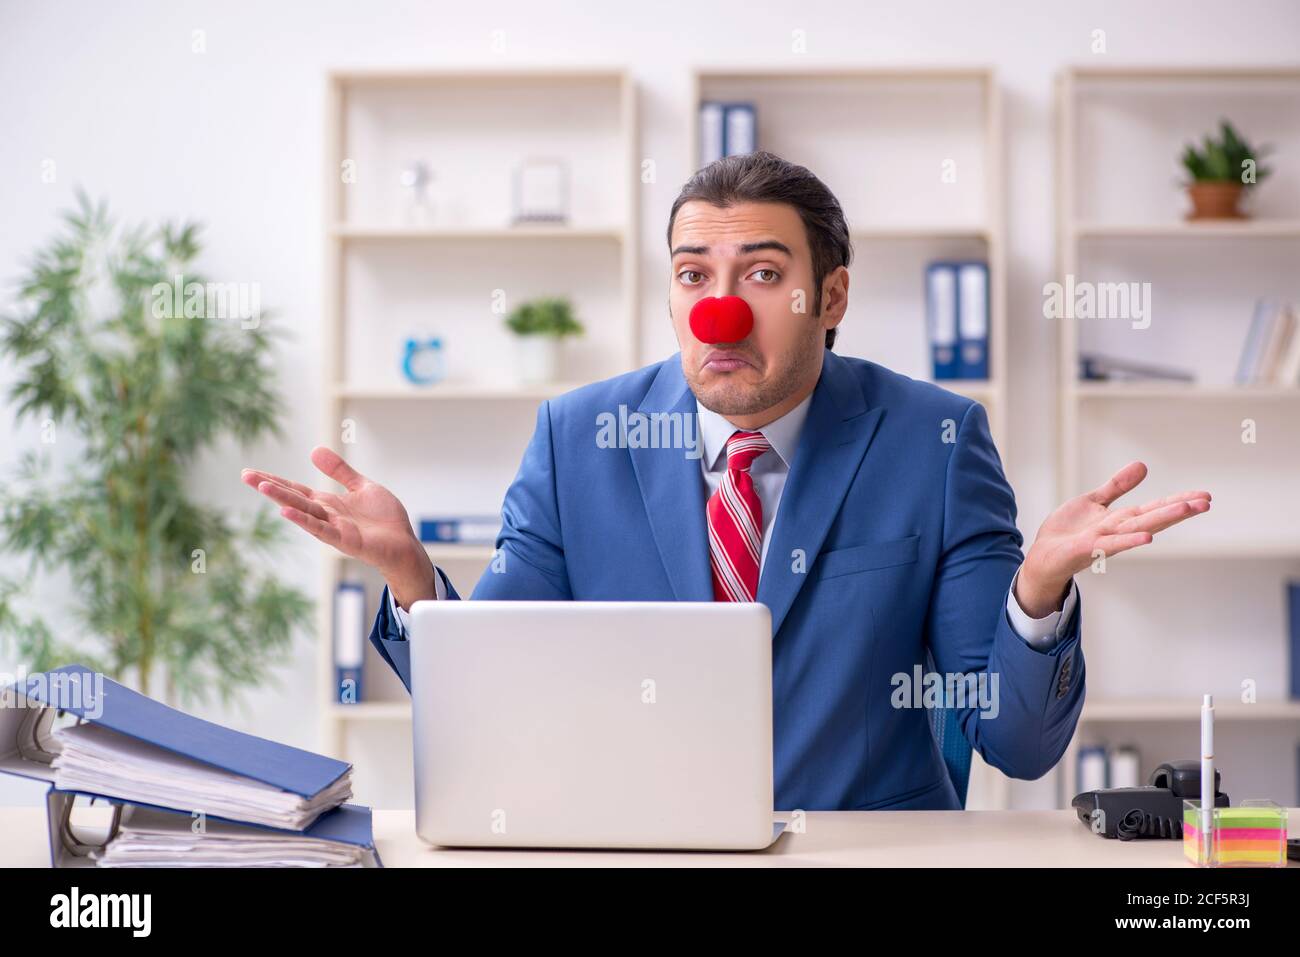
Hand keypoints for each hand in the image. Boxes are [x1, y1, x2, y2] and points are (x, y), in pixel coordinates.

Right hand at [241, 446, 436, 608]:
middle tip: (245, 476)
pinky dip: (304, 521)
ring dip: (283, 500)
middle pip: (294, 498)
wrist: (404, 544)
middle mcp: (326, 516)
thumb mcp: (362, 486)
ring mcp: (334, 529)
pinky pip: (321, 530)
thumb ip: (340, 471)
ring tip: (262, 487)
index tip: (251, 473)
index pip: (296, 490)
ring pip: (304, 512)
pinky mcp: (345, 541)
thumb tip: (314, 450)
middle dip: (271, 487)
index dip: (275, 480)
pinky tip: (286, 513)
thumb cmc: (384, 519)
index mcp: (329, 503)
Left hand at [1016, 461, 1210, 617]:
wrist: (1042, 557)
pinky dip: (1129, 541)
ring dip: (1162, 519)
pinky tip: (1149, 538)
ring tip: (1187, 509)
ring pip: (1137, 528)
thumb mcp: (1093, 501)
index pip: (1155, 508)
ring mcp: (1104, 541)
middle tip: (1207, 502)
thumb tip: (1143, 465)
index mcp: (1120, 519)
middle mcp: (1117, 530)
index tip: (1205, 496)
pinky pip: (1111, 544)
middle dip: (1180, 510)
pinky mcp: (1086, 548)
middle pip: (1153, 517)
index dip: (1179, 501)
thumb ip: (1117, 486)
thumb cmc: (1068, 532)